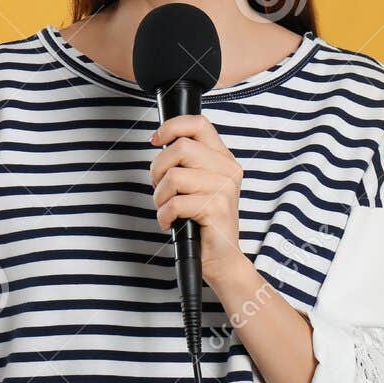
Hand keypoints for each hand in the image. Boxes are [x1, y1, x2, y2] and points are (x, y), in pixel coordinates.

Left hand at [149, 113, 249, 286]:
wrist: (222, 259)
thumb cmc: (204, 222)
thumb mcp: (197, 184)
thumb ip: (187, 161)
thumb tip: (160, 141)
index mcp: (223, 159)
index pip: (198, 124)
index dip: (172, 127)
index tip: (155, 140)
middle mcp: (227, 170)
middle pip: (180, 148)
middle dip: (158, 169)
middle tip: (160, 189)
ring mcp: (224, 189)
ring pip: (174, 176)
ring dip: (160, 197)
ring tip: (167, 209)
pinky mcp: (216, 208)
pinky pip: (174, 203)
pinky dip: (164, 215)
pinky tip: (171, 222)